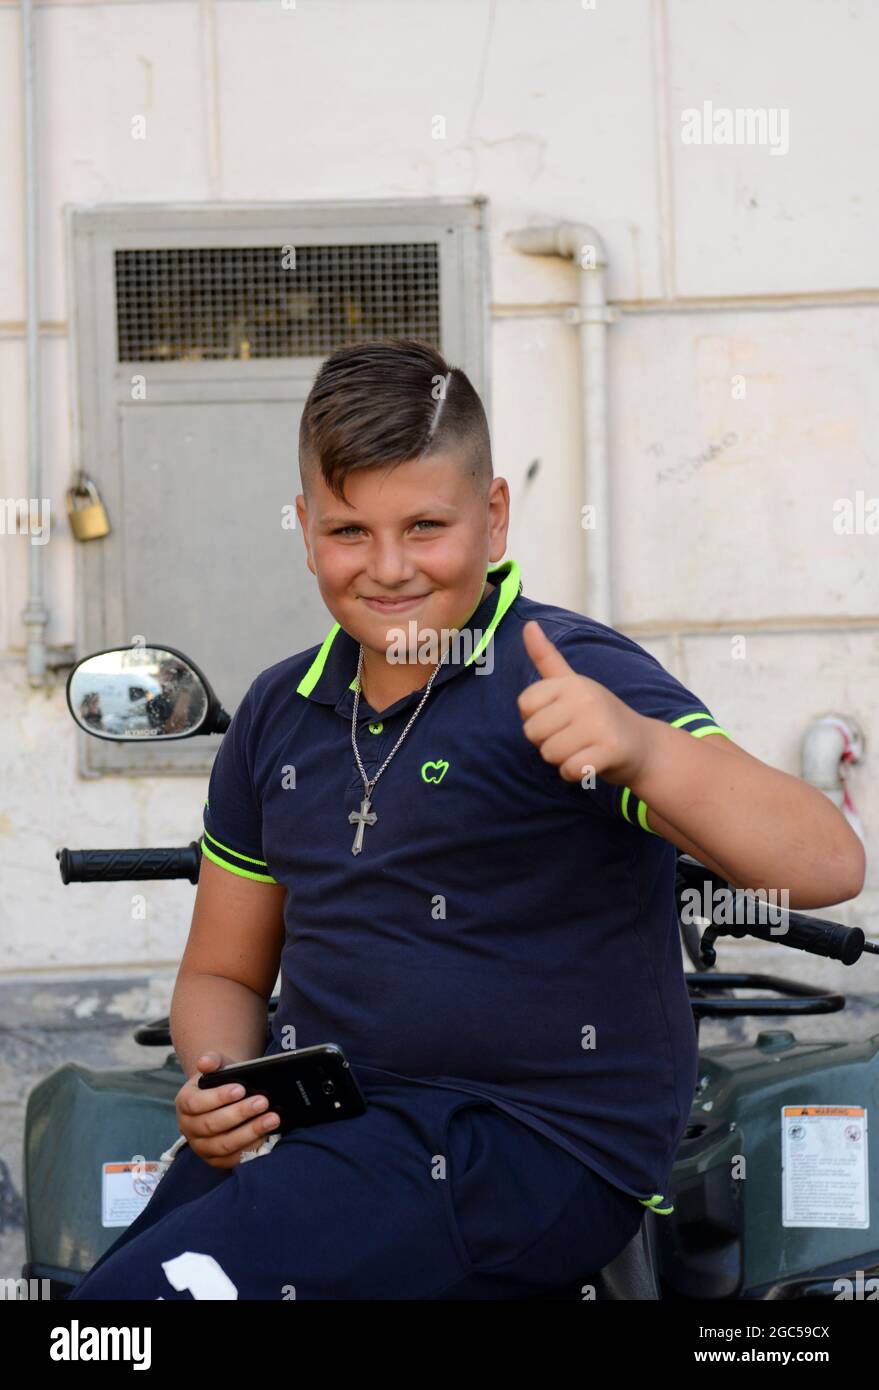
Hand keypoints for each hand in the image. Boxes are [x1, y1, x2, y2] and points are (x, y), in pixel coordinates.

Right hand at [175, 1050, 280, 1169]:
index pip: (197, 1103)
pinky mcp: (215, 1160)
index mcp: (184, 1103)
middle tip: (263, 1102)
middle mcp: (189, 1128)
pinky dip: (250, 1149)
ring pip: (223, 1145)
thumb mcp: (217, 1065)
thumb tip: (205, 1062)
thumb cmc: (222, 1080)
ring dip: (249, 1132)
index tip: (241, 1089)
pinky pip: (232, 1159)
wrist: (226, 1096)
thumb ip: (212, 1060)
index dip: (218, 1097)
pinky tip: (267, 1136)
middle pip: (212, 1125)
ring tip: (272, 1119)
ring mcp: (201, 1147)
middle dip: (239, 1113)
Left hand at [517, 620, 652, 787]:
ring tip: (584, 748)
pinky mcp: (610, 750)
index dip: (536, 718)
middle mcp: (585, 697)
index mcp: (571, 681)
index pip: (524, 705)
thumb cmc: (599, 715)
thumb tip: (528, 624)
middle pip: (532, 732)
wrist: (643, 746)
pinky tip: (591, 763)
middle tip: (575, 736)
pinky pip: (569, 770)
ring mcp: (599, 723)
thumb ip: (546, 657)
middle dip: (548, 742)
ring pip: (549, 754)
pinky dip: (575, 774)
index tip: (560, 717)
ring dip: (562, 759)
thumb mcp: (573, 683)